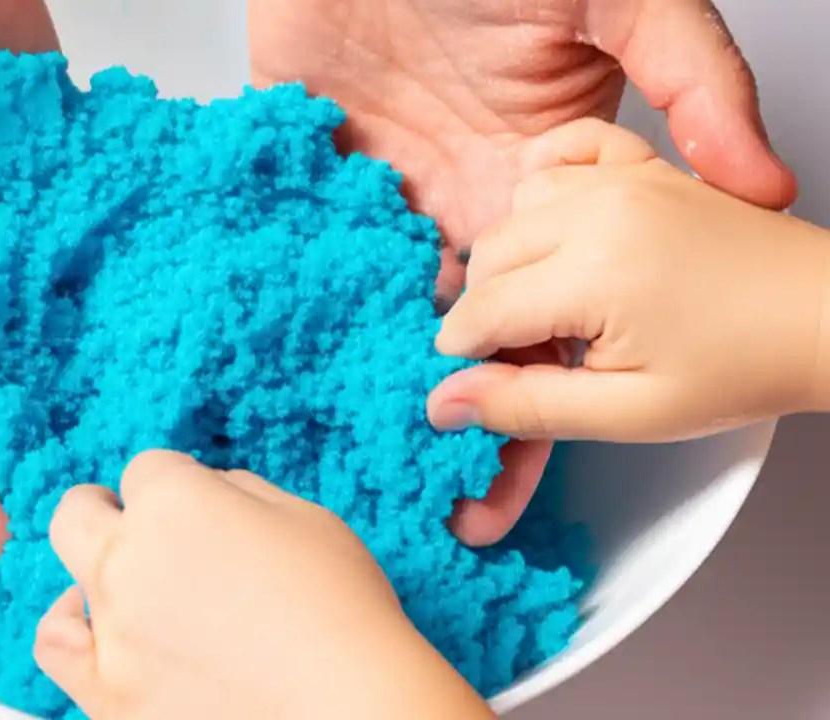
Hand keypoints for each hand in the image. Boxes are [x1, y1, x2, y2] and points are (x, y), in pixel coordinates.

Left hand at [34, 450, 493, 719]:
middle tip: (143, 532)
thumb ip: (242, 493)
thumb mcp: (308, 519)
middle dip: (108, 511)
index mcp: (176, 502)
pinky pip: (57, 647)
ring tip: (126, 581)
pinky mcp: (106, 690)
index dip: (177, 486)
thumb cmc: (342, 615)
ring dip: (92, 567)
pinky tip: (89, 622)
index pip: (149, 470)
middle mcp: (130, 557)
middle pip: (80, 511)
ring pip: (67, 573)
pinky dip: (68, 627)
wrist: (350, 712)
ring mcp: (111, 626)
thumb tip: (209, 491)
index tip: (200, 509)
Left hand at [249, 0, 797, 544]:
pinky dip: (293, 318)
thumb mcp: (618, 2)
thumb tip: (764, 176)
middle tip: (429, 511)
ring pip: (380, 320)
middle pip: (461, 346)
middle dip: (452, 427)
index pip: (541, 326)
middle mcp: (463, 213)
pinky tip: (285, 382)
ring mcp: (384, 202)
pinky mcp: (313, 183)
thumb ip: (688, 78)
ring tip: (357, 475)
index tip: (507, 485)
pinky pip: (305, 265)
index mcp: (537, 199)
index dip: (533, 407)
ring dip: (370, 391)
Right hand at [429, 120, 829, 441]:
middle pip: (487, 257)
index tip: (481, 379)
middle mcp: (600, 211)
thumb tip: (444, 403)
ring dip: (514, 256)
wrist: (825, 320)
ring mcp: (623, 179)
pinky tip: (559, 230)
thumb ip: (529, 406)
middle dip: (489, 311)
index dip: (468, 354)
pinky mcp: (642, 165)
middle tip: (530, 354)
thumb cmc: (744, 366)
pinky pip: (561, 152)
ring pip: (514, 208)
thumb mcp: (631, 412)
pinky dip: (543, 183)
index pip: (481, 311)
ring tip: (554, 303)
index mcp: (594, 274)